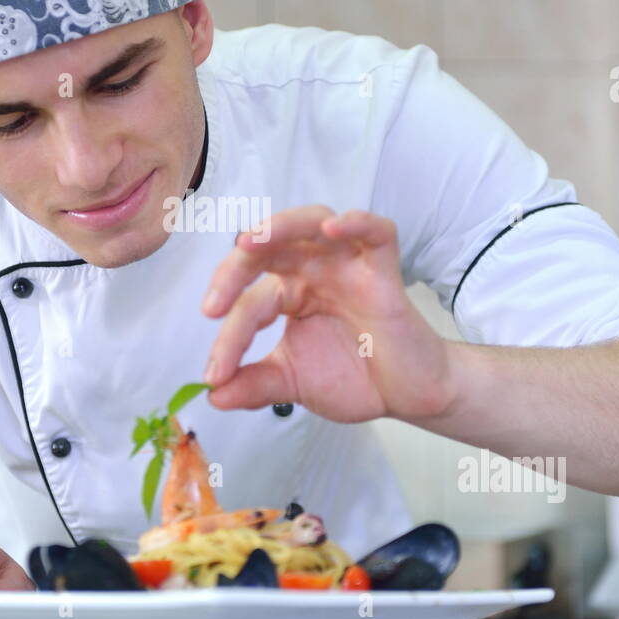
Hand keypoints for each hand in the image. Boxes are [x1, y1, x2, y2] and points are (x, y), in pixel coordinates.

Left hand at [201, 205, 455, 423]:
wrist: (405, 396)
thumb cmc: (354, 377)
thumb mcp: (292, 383)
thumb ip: (254, 385)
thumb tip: (213, 395)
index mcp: (288, 292)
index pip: (250, 300)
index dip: (229, 335)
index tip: (215, 373)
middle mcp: (313, 270)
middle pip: (267, 249)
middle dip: (233, 271)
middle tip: (213, 305)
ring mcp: (348, 266)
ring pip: (313, 223)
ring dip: (279, 226)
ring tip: (250, 241)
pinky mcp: (384, 270)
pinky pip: (376, 232)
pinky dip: (356, 222)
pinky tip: (333, 227)